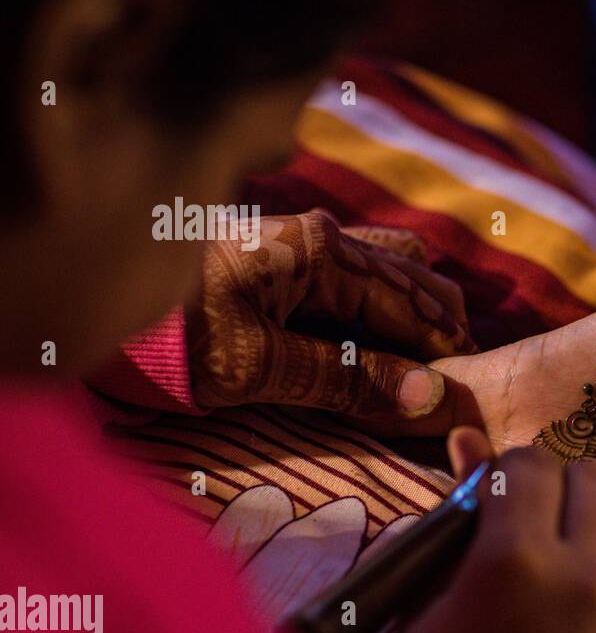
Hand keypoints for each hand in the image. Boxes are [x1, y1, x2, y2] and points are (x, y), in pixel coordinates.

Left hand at [186, 211, 474, 433]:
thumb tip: (428, 396)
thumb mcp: (260, 367)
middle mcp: (317, 236)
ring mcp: (295, 243)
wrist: (85, 294)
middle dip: (437, 323)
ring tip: (423, 364)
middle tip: (456, 377)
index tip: (473, 383)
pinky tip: (374, 344)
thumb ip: (346, 378)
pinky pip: (347, 279)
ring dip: (407, 314)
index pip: (411, 301)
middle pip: (408, 274)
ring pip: (381, 271)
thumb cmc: (166, 334)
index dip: (447, 344)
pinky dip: (374, 311)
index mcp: (321, 252)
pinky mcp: (275, 260)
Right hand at [392, 428, 595, 632]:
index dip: (510, 471)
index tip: (499, 491)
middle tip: (537, 517)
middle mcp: (583, 575)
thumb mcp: (421, 613)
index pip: (529, 463)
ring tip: (557, 581)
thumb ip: (450, 539)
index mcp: (513, 557)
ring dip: (593, 542)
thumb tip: (467, 478)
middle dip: (564, 488)